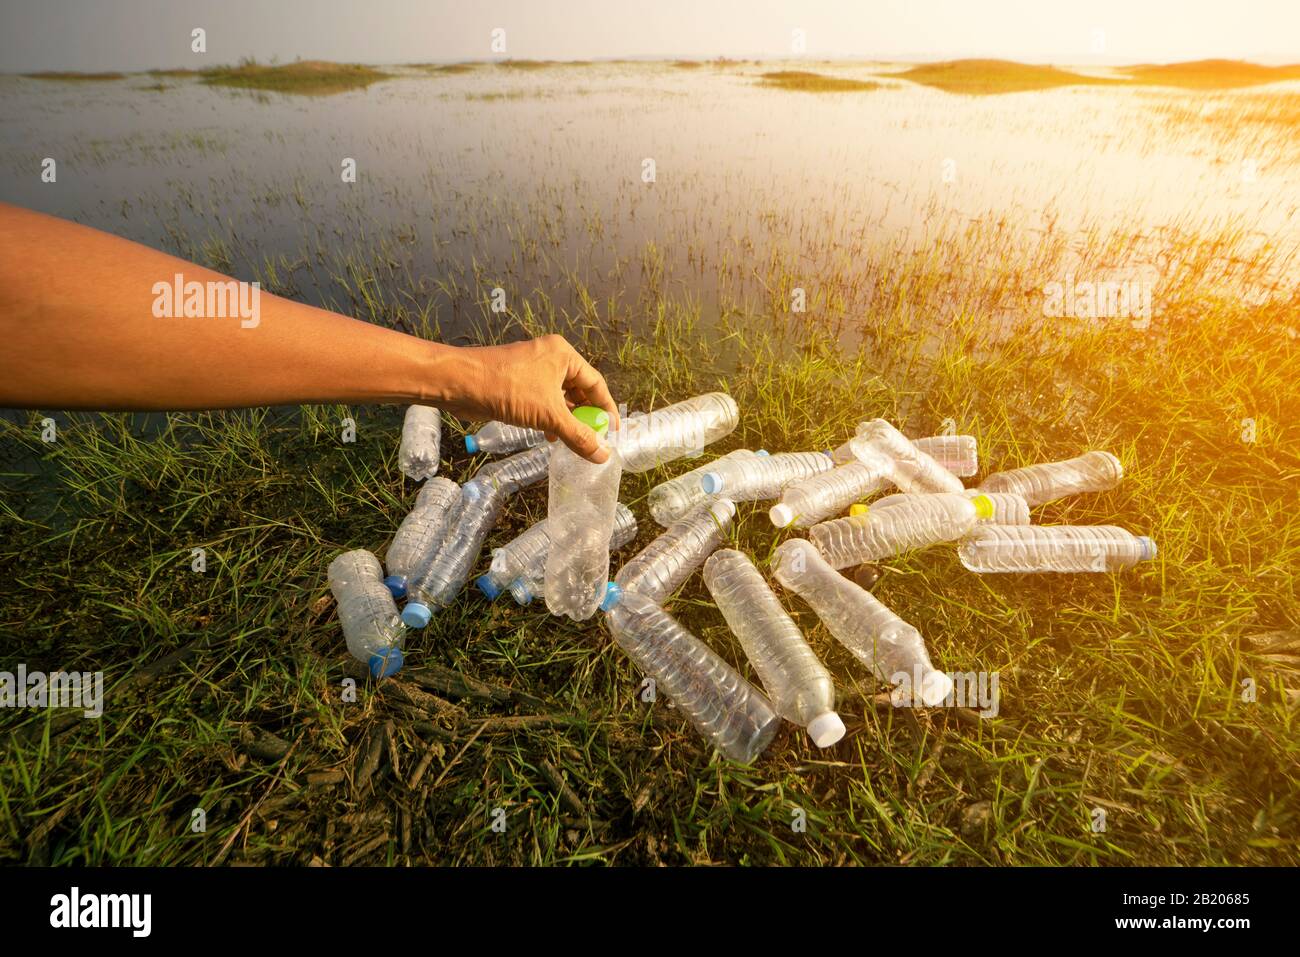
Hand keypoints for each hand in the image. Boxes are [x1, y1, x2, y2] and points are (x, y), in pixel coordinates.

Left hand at [437, 335, 619, 462]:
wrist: (460, 382)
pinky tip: (549, 436)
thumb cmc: (507, 389)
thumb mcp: (549, 415)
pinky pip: (542, 400)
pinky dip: (549, 417)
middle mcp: (550, 358)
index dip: (606, 409)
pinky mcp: (517, 381)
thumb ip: (578, 435)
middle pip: (579, 390)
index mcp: (563, 355)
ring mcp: (532, 369)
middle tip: (594, 439)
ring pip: (559, 397)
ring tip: (572, 442)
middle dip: (586, 416)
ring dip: (567, 420)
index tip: (612, 431)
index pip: (596, 383)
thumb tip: (603, 455)